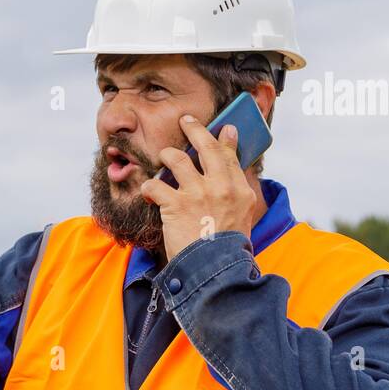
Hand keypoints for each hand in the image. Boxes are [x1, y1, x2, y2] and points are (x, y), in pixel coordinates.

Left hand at [138, 114, 258, 261]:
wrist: (215, 269)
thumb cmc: (226, 250)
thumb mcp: (241, 220)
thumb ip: (235, 198)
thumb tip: (230, 183)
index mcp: (239, 191)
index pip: (231, 157)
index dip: (226, 140)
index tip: (224, 128)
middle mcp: (220, 187)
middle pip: (206, 147)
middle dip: (195, 129)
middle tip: (186, 120)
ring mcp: (197, 193)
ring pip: (177, 159)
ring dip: (168, 155)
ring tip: (163, 156)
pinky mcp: (175, 204)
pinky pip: (155, 186)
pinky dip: (148, 188)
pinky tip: (147, 193)